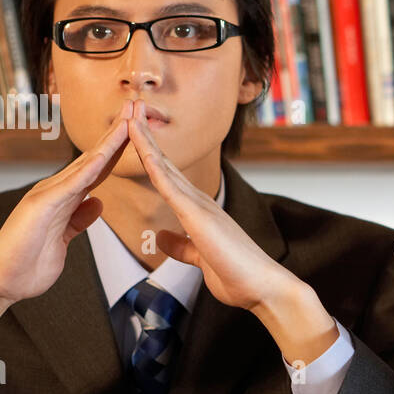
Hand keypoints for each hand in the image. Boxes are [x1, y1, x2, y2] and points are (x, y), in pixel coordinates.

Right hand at [0, 102, 132, 305]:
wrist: (0, 281)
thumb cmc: (27, 262)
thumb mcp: (65, 239)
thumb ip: (80, 219)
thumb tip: (98, 203)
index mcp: (65, 197)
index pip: (99, 168)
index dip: (120, 148)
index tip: (140, 130)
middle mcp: (56, 190)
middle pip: (96, 157)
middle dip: (119, 133)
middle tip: (139, 107)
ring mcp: (48, 195)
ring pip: (86, 163)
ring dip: (110, 141)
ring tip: (129, 119)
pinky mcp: (41, 206)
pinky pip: (70, 185)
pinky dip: (88, 169)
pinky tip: (104, 156)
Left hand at [126, 101, 338, 363]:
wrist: (264, 288)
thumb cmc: (238, 276)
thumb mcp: (199, 259)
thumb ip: (181, 246)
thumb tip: (162, 237)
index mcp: (197, 211)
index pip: (166, 176)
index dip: (148, 153)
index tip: (132, 132)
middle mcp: (199, 201)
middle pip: (163, 162)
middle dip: (144, 134)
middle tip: (129, 105)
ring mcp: (200, 206)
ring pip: (164, 166)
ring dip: (145, 139)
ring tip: (130, 112)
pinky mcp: (200, 217)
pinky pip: (170, 187)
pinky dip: (154, 165)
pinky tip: (141, 149)